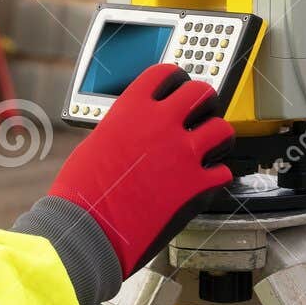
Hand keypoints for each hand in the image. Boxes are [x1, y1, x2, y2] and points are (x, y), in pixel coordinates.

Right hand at [48, 64, 233, 275]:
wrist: (87, 231)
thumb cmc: (82, 193)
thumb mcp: (98, 143)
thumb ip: (126, 129)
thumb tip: (138, 130)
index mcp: (133, 109)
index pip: (167, 73)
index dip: (176, 80)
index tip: (178, 89)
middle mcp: (161, 124)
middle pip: (202, 93)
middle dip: (204, 103)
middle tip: (200, 116)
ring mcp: (183, 154)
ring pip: (223, 130)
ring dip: (218, 139)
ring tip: (209, 150)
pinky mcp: (196, 186)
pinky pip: (223, 172)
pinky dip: (215, 178)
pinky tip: (203, 184)